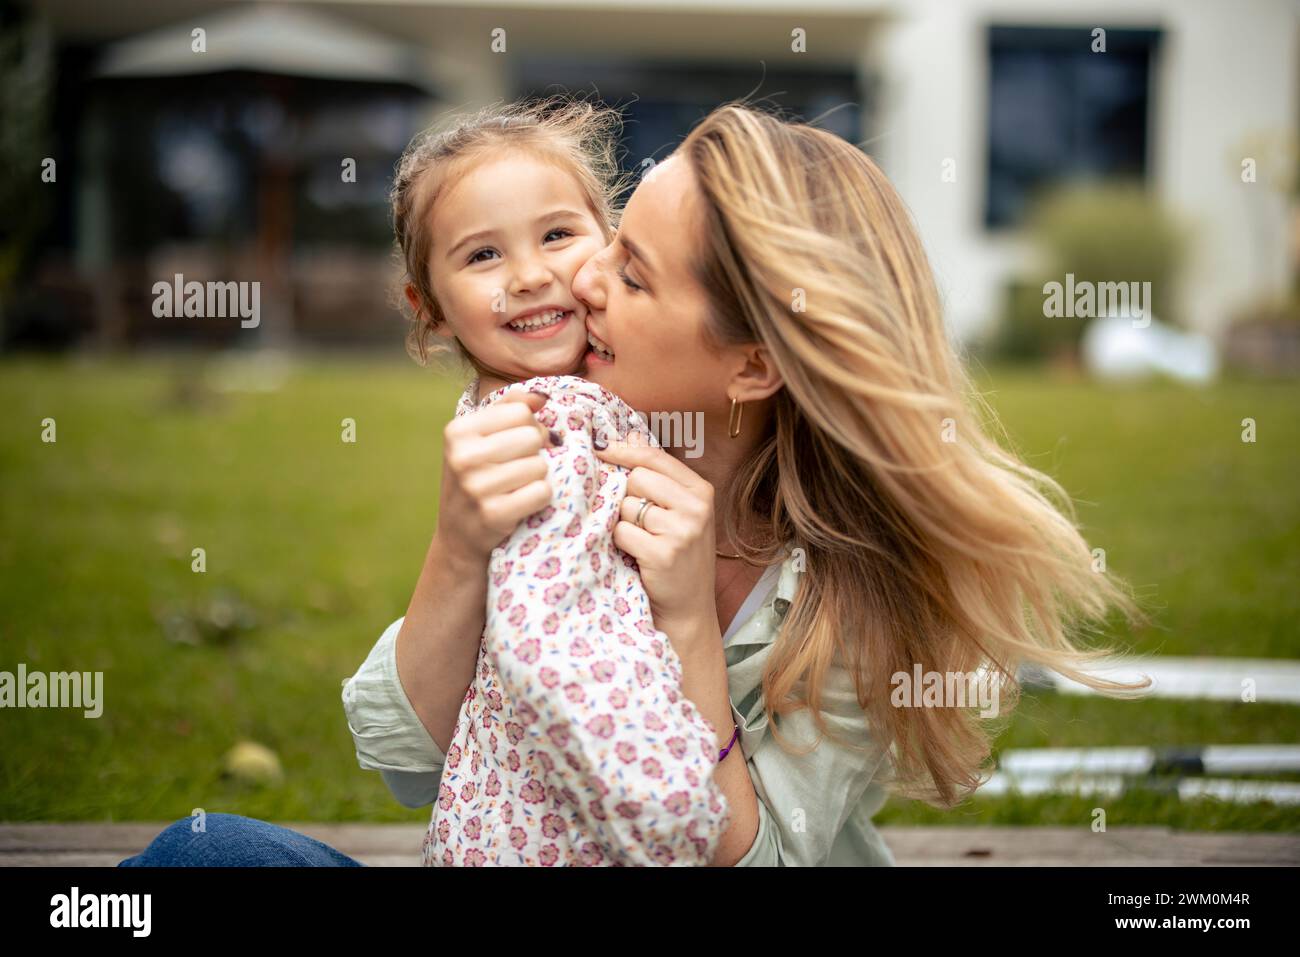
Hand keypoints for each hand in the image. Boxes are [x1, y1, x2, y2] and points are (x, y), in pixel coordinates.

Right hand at [435, 390, 556, 562]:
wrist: (459, 533)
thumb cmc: (477, 476)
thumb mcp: (479, 438)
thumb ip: (509, 408)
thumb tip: (540, 398)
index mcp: (458, 431)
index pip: (521, 412)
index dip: (529, 426)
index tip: (515, 443)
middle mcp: (462, 457)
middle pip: (533, 437)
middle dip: (535, 452)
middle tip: (518, 467)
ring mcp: (476, 487)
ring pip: (540, 465)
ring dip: (537, 477)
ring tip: (517, 485)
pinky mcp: (493, 514)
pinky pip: (542, 492)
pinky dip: (540, 498)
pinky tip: (521, 502)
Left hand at [593, 431, 717, 648]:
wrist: (688, 607)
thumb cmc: (679, 555)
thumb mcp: (679, 511)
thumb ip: (657, 474)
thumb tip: (631, 434)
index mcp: (701, 490)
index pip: (653, 456)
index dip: (623, 451)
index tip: (601, 449)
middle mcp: (696, 507)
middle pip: (636, 478)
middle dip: (627, 495)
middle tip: (639, 519)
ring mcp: (681, 530)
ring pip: (626, 505)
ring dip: (624, 521)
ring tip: (641, 539)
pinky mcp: (663, 553)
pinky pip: (622, 532)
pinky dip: (621, 542)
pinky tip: (636, 554)